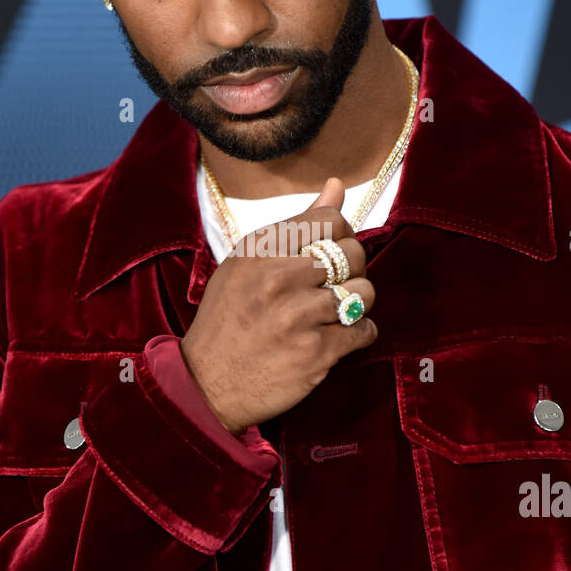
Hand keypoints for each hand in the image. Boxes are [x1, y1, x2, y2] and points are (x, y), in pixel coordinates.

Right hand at [180, 177, 377, 433]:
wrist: (206, 384)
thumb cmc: (227, 320)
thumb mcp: (245, 265)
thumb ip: (295, 226)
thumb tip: (336, 186)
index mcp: (259, 252)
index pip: (328, 220)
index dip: (340, 233)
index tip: (331, 250)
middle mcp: (278, 279)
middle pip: (352, 253)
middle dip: (353, 268)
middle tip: (335, 284)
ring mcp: (298, 317)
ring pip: (364, 292)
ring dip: (357, 302)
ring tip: (336, 311)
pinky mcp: (316, 353)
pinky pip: (364, 330)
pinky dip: (359, 333)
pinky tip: (337, 335)